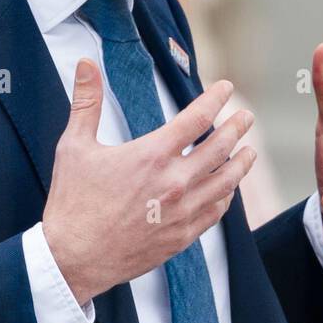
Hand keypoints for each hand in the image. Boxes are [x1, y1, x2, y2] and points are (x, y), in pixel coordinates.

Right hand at [42, 58, 257, 304]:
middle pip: (220, 148)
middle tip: (246, 117)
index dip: (215, 99)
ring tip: (250, 152)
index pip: (197, 118)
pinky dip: (226, 197)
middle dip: (237, 128)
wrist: (73, 258)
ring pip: (226, 182)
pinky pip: (215, 213)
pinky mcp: (182, 237)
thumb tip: (85, 63)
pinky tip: (228, 190)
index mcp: (152, 155)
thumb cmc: (72, 202)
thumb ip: (86, 101)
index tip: (226, 88)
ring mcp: (182, 212)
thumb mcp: (74, 146)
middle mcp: (174, 182)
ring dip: (241, 163)